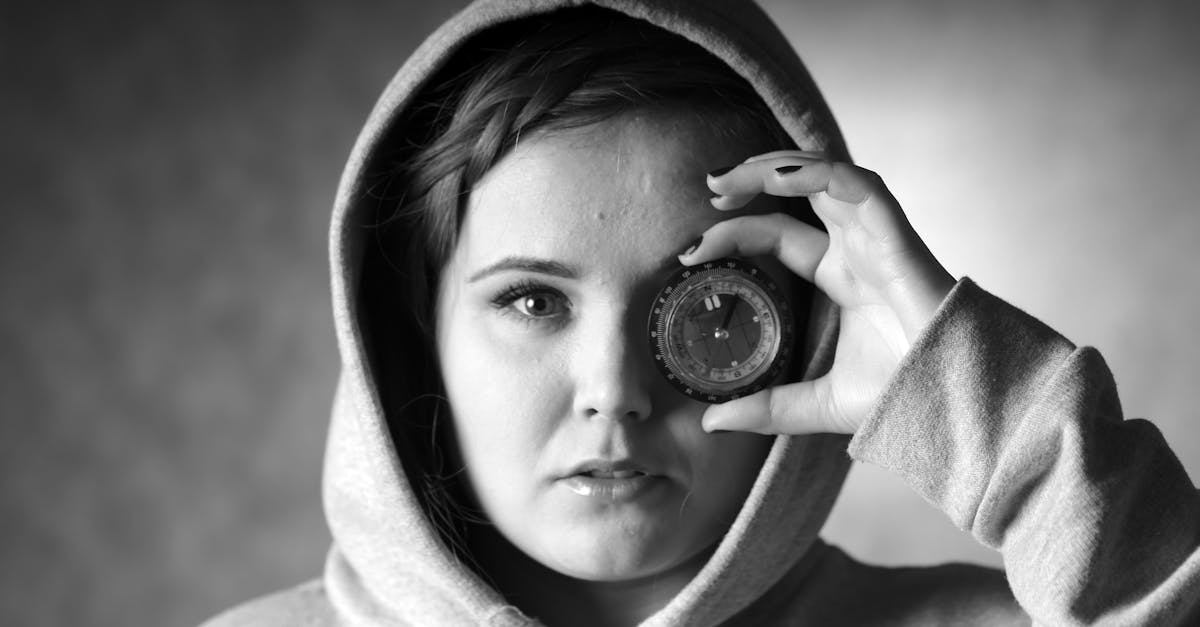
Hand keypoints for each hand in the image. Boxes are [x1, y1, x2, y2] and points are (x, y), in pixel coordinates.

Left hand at [682, 151, 955, 434]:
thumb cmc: (906, 397)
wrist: (957, 406)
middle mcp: (856, 250)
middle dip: (751, 180)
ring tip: (728, 180)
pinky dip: (818, 172)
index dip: (734, 234)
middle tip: (709, 188)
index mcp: (840, 277)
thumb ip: (766, 409)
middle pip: (799, 193)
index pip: (778, 236)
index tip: (690, 253)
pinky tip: (776, 177)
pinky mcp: (897, 239)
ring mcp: (877, 240)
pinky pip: (860, 186)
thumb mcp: (816, 404)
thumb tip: (712, 421)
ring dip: (774, 167)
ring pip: (824, 177)